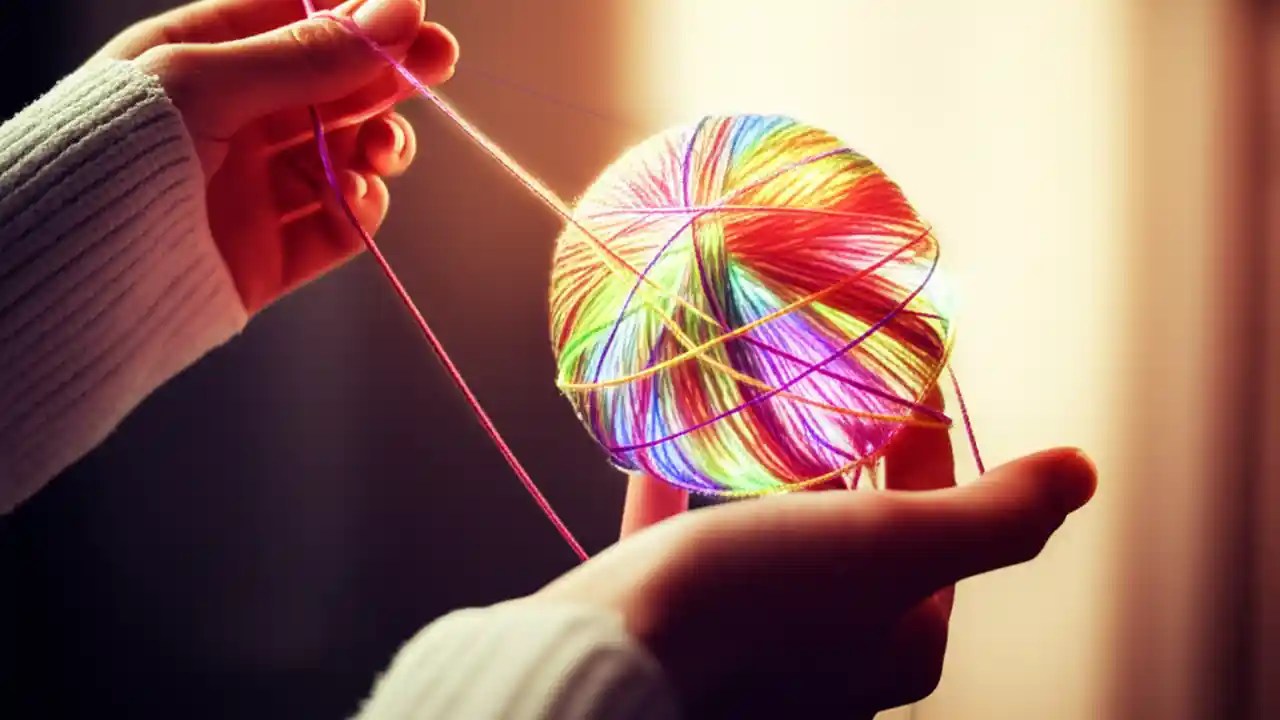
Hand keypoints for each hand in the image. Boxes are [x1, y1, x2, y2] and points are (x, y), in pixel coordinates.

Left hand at [94, 0, 457, 312]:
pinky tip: (359, 198)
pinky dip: (360, 211)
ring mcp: (252, 189)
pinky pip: (335, 225)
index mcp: (202, 61)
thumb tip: (397, 10)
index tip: (413, 16)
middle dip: (387, 75)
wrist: (76, 279)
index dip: (359, 16)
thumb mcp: (209, 80)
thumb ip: (309, 54)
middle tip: (440, 63)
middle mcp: (232, 122)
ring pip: (344, 156)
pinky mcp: (270, 253)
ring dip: (379, 146)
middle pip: (332, 88)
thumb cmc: (116, 155)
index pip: (296, 22)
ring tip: (386, 150)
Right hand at [530, 413, 1096, 717]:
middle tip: (836, 384)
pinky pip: (686, 544)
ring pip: (776, 540)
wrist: (620, 656)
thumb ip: (994, 517)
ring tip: (765, 409)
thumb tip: (1081, 473)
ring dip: (777, 479)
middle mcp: (833, 648)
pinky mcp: (677, 623)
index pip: (941, 522)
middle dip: (854, 459)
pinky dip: (685, 496)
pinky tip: (667, 449)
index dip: (930, 444)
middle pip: (860, 533)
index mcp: (899, 635)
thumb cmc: (764, 598)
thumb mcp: (895, 546)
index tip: (907, 376)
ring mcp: (752, 642)